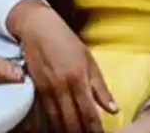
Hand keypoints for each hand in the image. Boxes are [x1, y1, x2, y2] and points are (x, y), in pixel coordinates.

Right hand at [16, 6, 116, 132]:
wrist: (37, 27)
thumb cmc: (65, 41)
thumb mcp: (89, 60)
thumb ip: (100, 87)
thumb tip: (113, 109)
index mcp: (79, 78)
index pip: (90, 113)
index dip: (95, 129)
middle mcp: (62, 86)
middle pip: (73, 120)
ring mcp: (48, 88)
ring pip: (58, 119)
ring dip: (66, 131)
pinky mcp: (36, 87)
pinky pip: (46, 111)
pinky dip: (54, 123)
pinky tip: (59, 128)